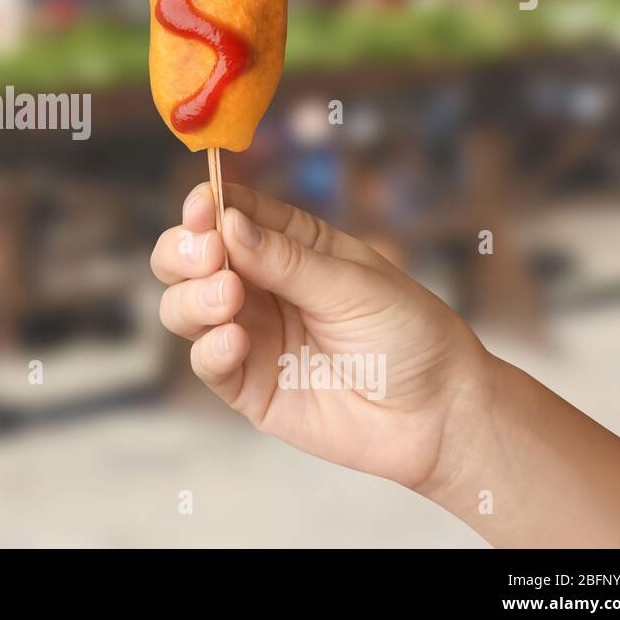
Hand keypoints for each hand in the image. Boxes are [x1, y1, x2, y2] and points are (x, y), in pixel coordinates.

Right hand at [151, 181, 491, 492]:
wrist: (437, 414)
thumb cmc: (408, 334)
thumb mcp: (353, 284)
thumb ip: (286, 259)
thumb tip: (227, 224)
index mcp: (288, 243)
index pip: (230, 212)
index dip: (208, 205)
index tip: (204, 207)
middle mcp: (259, 284)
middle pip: (189, 256)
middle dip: (184, 250)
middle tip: (208, 256)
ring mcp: (248, 333)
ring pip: (182, 306)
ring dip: (192, 297)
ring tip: (226, 297)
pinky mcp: (246, 384)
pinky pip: (205, 362)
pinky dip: (209, 347)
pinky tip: (235, 340)